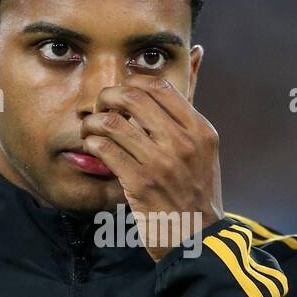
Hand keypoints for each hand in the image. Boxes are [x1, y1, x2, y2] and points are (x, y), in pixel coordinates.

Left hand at [80, 74, 222, 260]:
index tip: (122, 93)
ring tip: (91, 128)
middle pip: (134, 97)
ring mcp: (162, 163)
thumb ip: (189, 112)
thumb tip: (196, 55)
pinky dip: (93, 144)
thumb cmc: (197, 194)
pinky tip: (94, 148)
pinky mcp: (140, 183)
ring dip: (94, 121)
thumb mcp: (205, 151)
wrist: (198, 241)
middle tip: (101, 106)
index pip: (161, 87)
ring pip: (114, 122)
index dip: (133, 83)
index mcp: (201, 131)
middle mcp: (184, 143)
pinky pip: (105, 149)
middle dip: (109, 96)